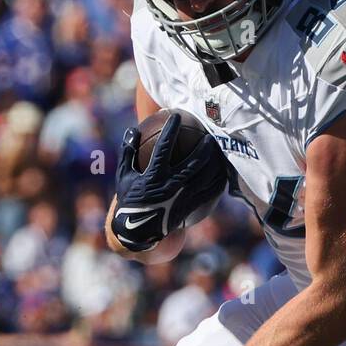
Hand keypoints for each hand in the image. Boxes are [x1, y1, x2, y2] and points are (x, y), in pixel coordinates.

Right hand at [111, 113, 227, 251]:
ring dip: (214, 163)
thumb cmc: (130, 199)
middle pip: (194, 163)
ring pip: (204, 177)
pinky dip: (217, 181)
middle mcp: (170, 187)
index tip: (176, 116)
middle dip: (204, 147)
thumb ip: (128, 153)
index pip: (163, 148)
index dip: (170, 130)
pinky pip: (208, 193)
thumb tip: (132, 130)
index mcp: (153, 177)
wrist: (138, 230)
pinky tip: (222, 173)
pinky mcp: (189, 207)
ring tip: (219, 151)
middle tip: (210, 134)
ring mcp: (182, 198)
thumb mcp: (123, 176)